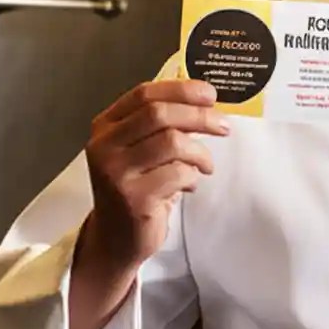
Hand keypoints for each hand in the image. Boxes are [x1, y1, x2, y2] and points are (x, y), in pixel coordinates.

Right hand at [83, 79, 229, 270]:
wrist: (114, 239)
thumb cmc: (134, 187)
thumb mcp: (138, 149)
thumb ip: (161, 125)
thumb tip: (204, 102)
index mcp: (106, 126)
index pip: (144, 94)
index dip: (181, 90)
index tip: (209, 94)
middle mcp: (105, 145)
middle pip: (159, 114)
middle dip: (198, 116)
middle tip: (222, 126)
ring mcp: (116, 173)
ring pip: (172, 142)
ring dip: (200, 152)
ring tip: (206, 165)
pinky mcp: (134, 198)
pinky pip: (178, 174)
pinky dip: (192, 176)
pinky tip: (189, 185)